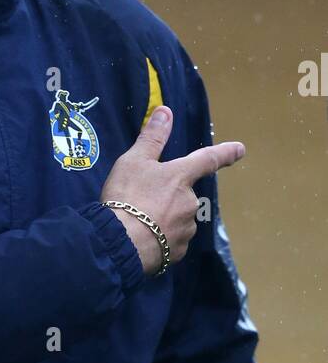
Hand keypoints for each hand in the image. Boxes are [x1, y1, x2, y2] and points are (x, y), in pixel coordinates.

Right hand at [100, 106, 245, 275]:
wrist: (120, 241)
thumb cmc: (127, 196)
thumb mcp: (133, 162)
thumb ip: (151, 138)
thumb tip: (166, 111)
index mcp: (180, 177)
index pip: (207, 160)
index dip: (225, 152)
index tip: (241, 149)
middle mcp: (190, 202)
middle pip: (184, 196)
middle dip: (168, 198)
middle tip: (141, 202)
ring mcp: (186, 228)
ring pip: (178, 220)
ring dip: (163, 220)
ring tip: (137, 223)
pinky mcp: (178, 252)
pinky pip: (171, 242)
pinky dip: (161, 240)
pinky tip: (143, 240)